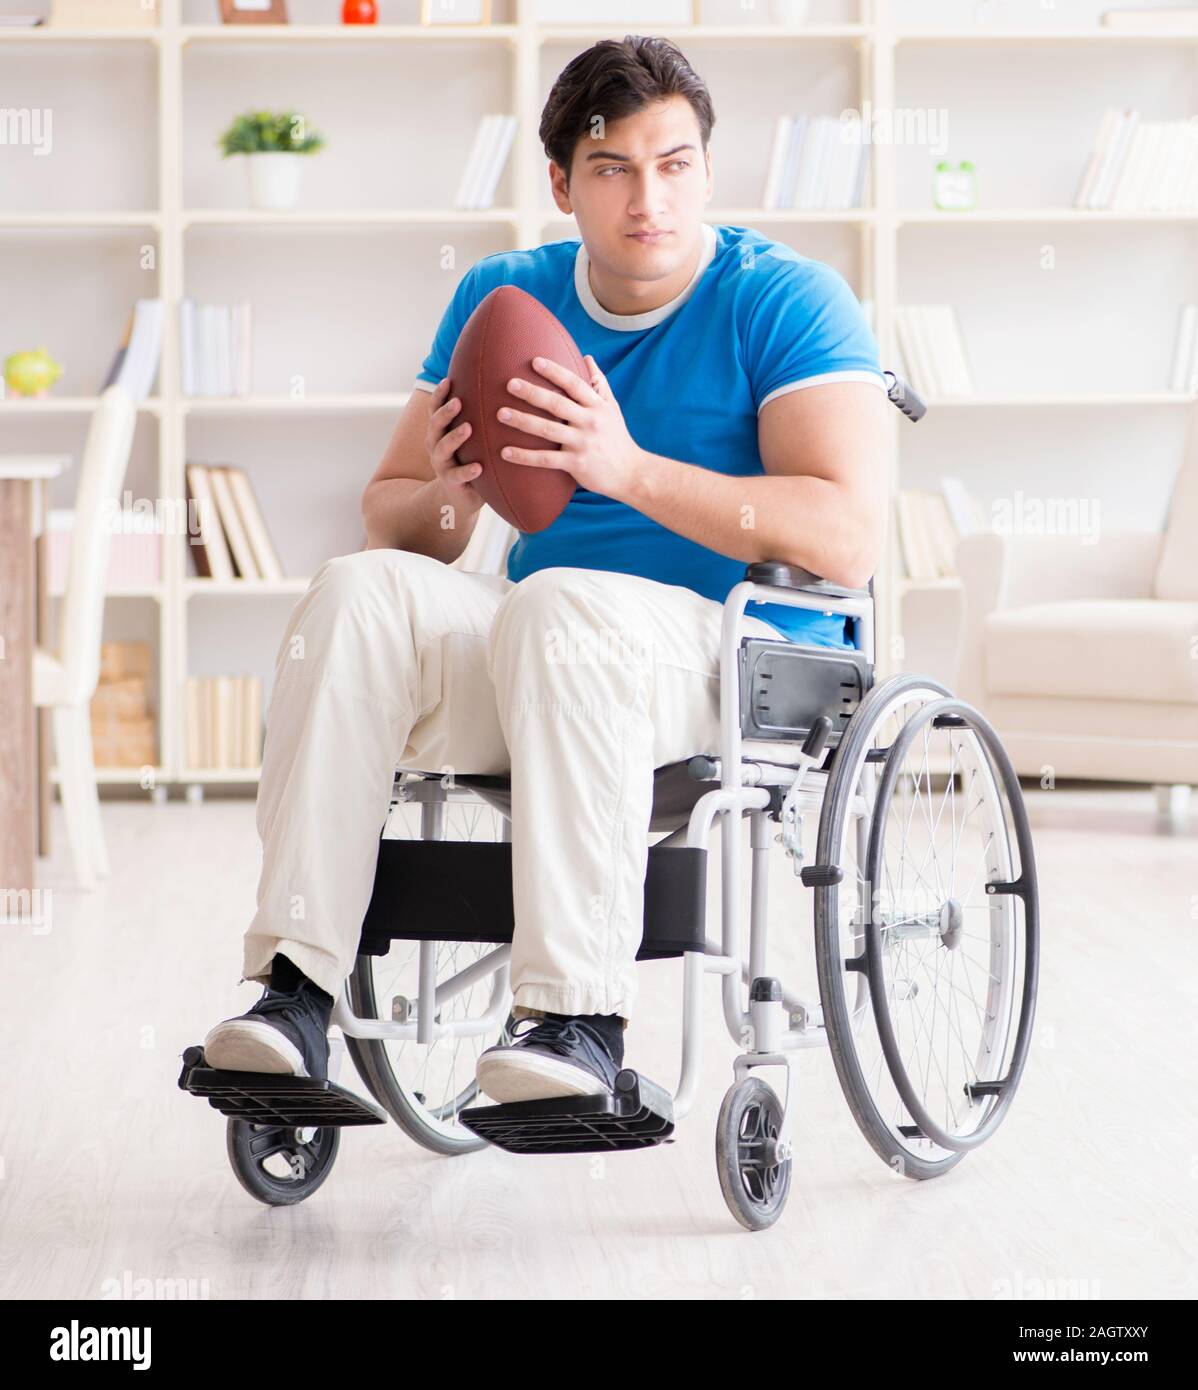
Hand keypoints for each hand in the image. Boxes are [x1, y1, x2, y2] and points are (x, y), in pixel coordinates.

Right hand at [424, 376, 484, 517]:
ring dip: (455, 437)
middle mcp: (436, 444)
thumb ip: (476, 416)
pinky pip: (457, 475)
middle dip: (445, 413)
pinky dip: (467, 471)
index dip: (439, 394)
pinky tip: (479, 467)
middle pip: (435, 425)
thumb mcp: (471, 437)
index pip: (435, 408)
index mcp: (440, 430)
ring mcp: (441, 464)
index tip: (448, 380)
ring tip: (468, 428)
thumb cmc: (470, 457)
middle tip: (458, 402)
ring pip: (443, 448)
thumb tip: (494, 383)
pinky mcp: (451, 482)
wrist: (461, 495)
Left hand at [493, 355, 640, 500]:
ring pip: (548, 430)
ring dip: (523, 421)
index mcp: (597, 405)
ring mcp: (582, 443)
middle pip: (556, 403)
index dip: (554, 371)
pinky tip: (504, 452)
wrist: (632, 473)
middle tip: (509, 384)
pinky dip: (524, 456)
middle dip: (532, 392)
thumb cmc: (618, 438)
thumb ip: (600, 383)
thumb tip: (587, 358)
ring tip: (500, 414)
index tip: (534, 361)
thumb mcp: (613, 408)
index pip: (574, 383)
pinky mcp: (577, 464)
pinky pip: (545, 459)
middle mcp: (590, 421)